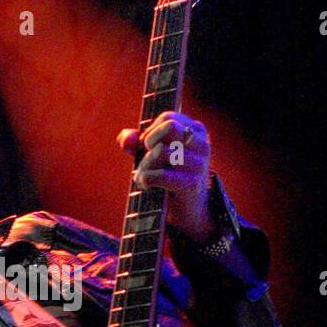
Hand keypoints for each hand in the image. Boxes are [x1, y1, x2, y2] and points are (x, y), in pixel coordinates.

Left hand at [117, 110, 214, 242]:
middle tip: (144, 158)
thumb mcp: (152, 154)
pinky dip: (147, 179)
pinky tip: (145, 184)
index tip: (146, 147)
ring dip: (144, 165)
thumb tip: (125, 139)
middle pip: (169, 128)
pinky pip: (162, 175)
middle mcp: (202, 144)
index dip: (150, 131)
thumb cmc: (169, 175)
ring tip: (142, 175)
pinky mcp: (192, 184)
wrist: (188, 209)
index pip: (168, 118)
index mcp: (196, 131)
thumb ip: (136, 142)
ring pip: (161, 151)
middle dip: (149, 142)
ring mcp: (199, 164)